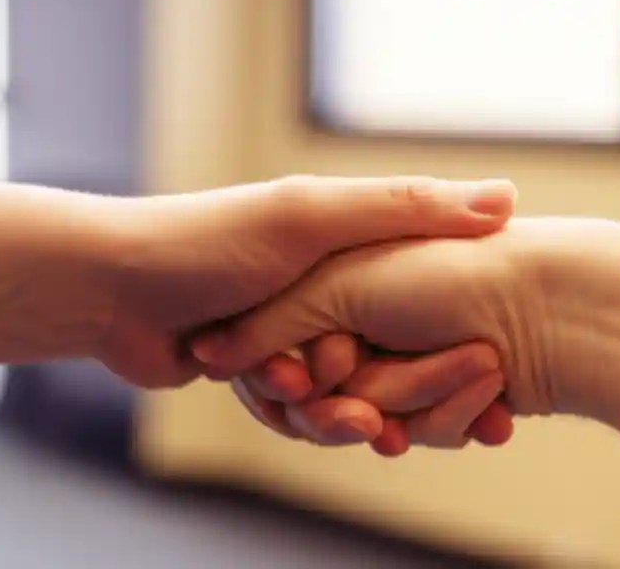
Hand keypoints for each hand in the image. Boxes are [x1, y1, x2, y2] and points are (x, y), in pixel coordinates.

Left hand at [94, 175, 517, 440]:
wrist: (111, 285)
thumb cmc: (212, 239)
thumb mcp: (315, 215)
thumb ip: (407, 209)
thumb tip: (508, 199)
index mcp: (352, 245)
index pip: (433, 296)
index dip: (463, 344)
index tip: (491, 381)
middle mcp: (330, 287)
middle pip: (394, 358)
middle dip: (401, 392)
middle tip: (405, 419)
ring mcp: (294, 330)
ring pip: (346, 392)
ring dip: (343, 410)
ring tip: (352, 420)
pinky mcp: (260, 369)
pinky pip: (298, 411)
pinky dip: (301, 417)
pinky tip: (291, 404)